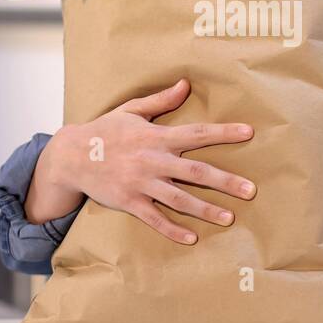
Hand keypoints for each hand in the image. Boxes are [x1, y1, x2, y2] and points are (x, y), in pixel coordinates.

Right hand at [33, 78, 255, 244]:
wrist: (71, 156)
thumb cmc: (105, 130)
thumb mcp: (131, 110)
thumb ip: (161, 101)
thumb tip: (186, 84)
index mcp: (156, 136)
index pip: (197, 133)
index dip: (224, 133)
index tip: (249, 133)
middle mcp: (152, 160)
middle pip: (195, 172)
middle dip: (225, 181)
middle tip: (251, 190)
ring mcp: (140, 183)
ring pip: (179, 199)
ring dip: (205, 209)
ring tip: (229, 217)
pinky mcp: (128, 202)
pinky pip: (154, 218)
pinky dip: (172, 229)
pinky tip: (192, 238)